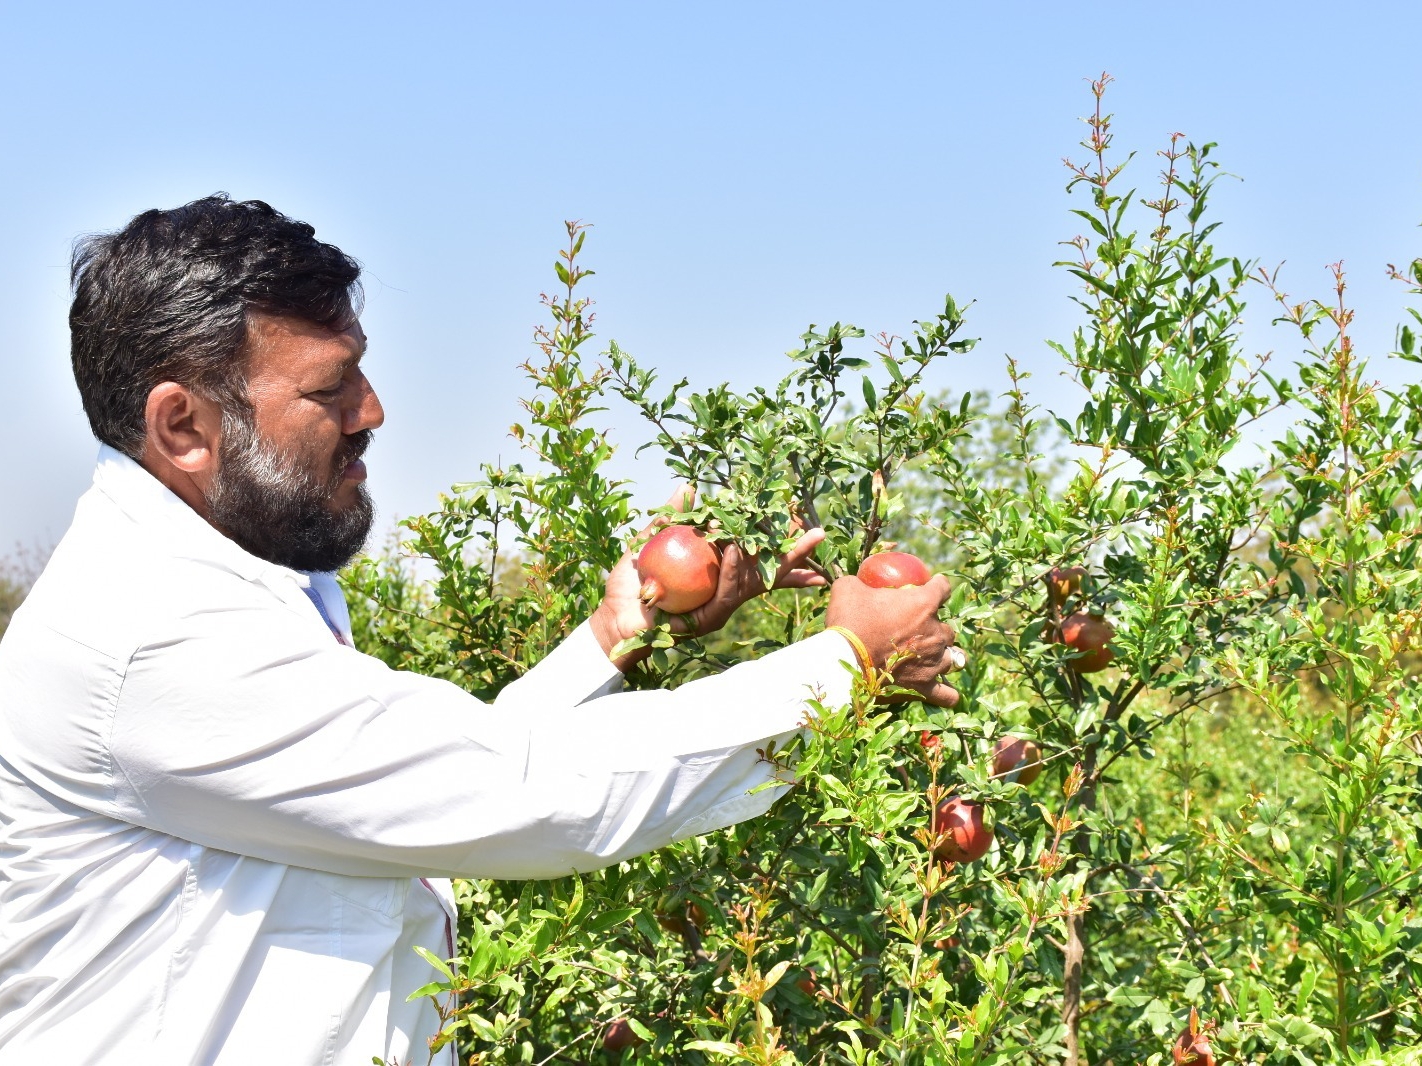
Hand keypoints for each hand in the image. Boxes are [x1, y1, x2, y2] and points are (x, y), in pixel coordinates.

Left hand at [590, 488, 827, 669]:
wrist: (615, 616)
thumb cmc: (631, 583)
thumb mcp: (650, 540)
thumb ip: (671, 515)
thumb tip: (687, 484)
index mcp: (717, 573)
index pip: (756, 558)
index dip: (780, 546)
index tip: (805, 527)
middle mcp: (724, 591)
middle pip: (767, 572)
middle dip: (796, 556)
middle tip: (820, 534)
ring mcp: (719, 606)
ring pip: (753, 580)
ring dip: (770, 555)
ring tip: (790, 534)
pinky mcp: (708, 618)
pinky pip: (727, 592)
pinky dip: (731, 569)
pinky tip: (734, 549)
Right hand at [824, 574, 964, 706]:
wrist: (842, 659)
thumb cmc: (848, 620)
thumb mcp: (848, 588)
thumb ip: (859, 582)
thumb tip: (857, 581)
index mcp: (923, 604)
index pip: (943, 588)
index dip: (937, 586)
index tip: (929, 587)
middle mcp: (936, 633)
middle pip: (949, 628)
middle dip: (937, 626)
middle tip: (918, 628)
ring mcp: (933, 662)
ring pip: (954, 657)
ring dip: (944, 655)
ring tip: (931, 656)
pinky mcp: (924, 686)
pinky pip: (947, 694)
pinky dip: (948, 693)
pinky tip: (943, 690)